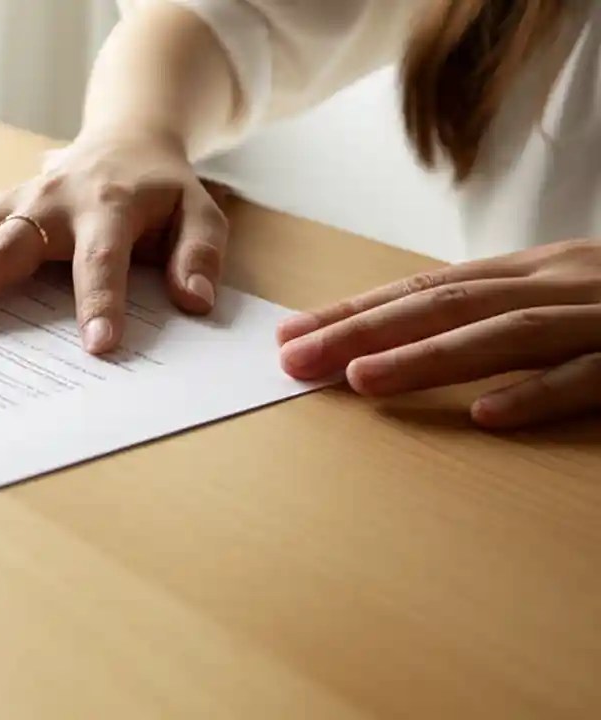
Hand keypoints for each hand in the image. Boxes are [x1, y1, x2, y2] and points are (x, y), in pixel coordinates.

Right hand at [0, 130, 230, 353]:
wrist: (128, 140)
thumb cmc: (164, 192)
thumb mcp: (202, 214)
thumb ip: (200, 256)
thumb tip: (195, 301)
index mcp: (107, 210)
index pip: (101, 263)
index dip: (100, 304)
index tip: (97, 349)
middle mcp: (49, 204)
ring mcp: (12, 204)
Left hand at [277, 239, 600, 428]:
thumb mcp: (569, 297)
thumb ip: (499, 314)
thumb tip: (410, 339)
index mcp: (536, 272)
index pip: (429, 288)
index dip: (357, 311)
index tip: (291, 335)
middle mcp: (561, 284)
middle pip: (449, 303)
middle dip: (364, 330)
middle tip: (296, 358)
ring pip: (508, 332)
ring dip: (429, 355)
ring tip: (361, 378)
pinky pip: (590, 375)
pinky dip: (536, 392)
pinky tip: (484, 415)